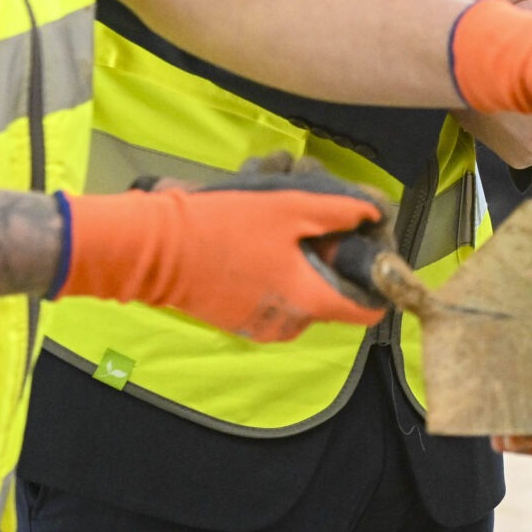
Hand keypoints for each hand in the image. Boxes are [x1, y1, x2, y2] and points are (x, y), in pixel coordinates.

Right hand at [56, 166, 389, 340]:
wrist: (155, 248)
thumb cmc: (225, 225)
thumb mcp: (289, 207)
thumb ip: (338, 211)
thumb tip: (373, 213)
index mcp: (310, 301)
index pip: (368, 309)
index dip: (377, 275)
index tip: (369, 244)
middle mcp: (290, 325)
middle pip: (333, 294)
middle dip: (332, 257)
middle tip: (318, 216)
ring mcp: (261, 325)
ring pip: (302, 291)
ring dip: (301, 260)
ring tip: (282, 218)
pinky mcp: (237, 317)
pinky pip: (274, 293)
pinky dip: (275, 269)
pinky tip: (257, 235)